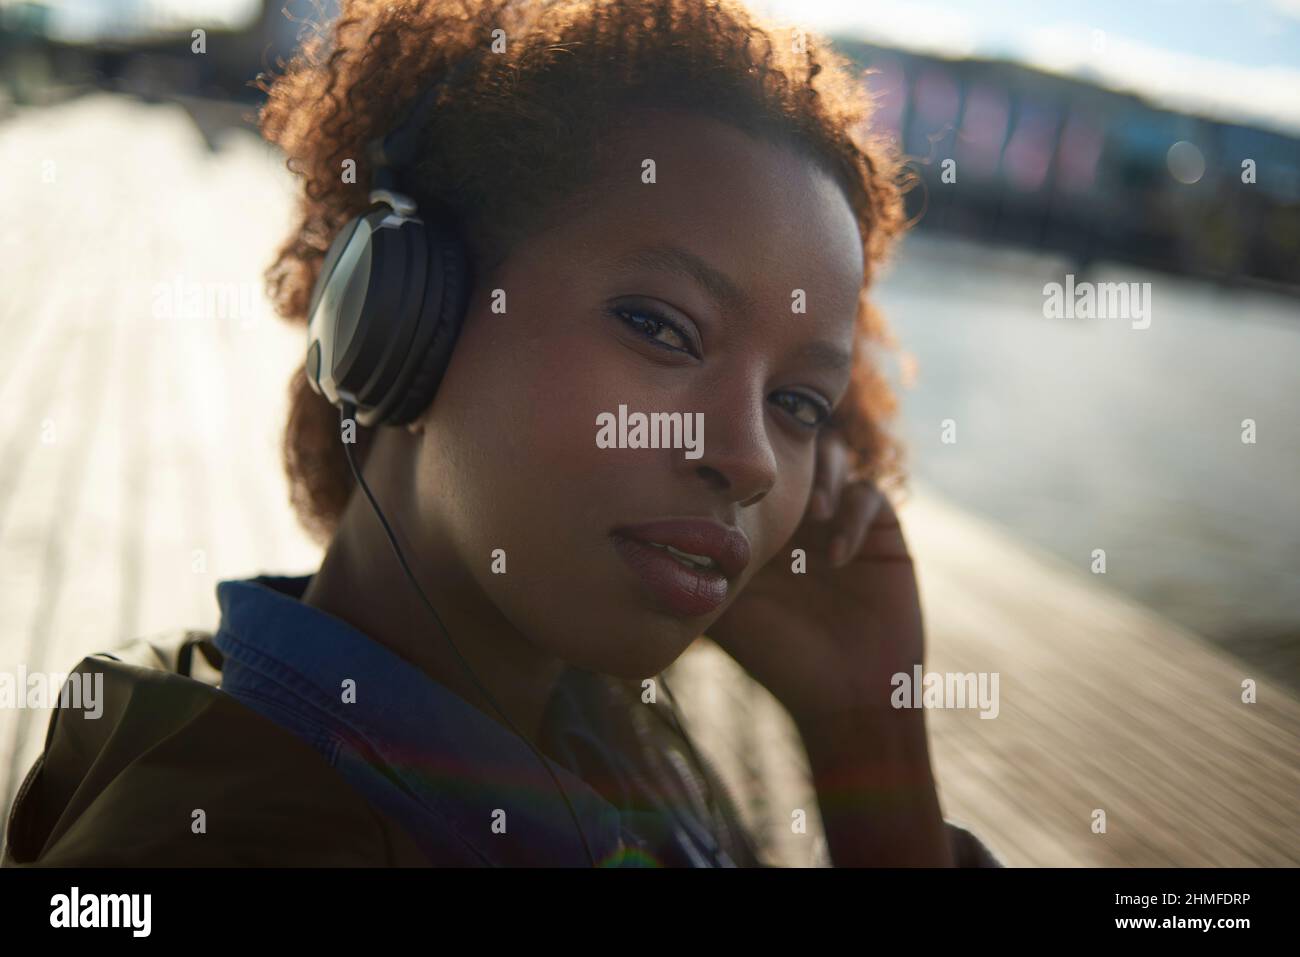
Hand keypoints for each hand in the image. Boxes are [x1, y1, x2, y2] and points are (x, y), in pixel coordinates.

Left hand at [705, 428, 924, 726]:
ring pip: (831, 456)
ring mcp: (839, 515)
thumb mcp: (725, 611)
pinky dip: (851, 517)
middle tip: (768, 476)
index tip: (718, 469)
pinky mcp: (880, 531)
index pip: (746, 466)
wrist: (844, 696)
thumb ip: (693, 573)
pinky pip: (868, 497)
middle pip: (790, 447)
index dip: (735, 459)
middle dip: (780, 450)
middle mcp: (799, 509)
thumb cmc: (778, 656)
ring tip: (811, 514)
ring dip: (820, 475)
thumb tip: (639, 544)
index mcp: (761, 520)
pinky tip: (835, 558)